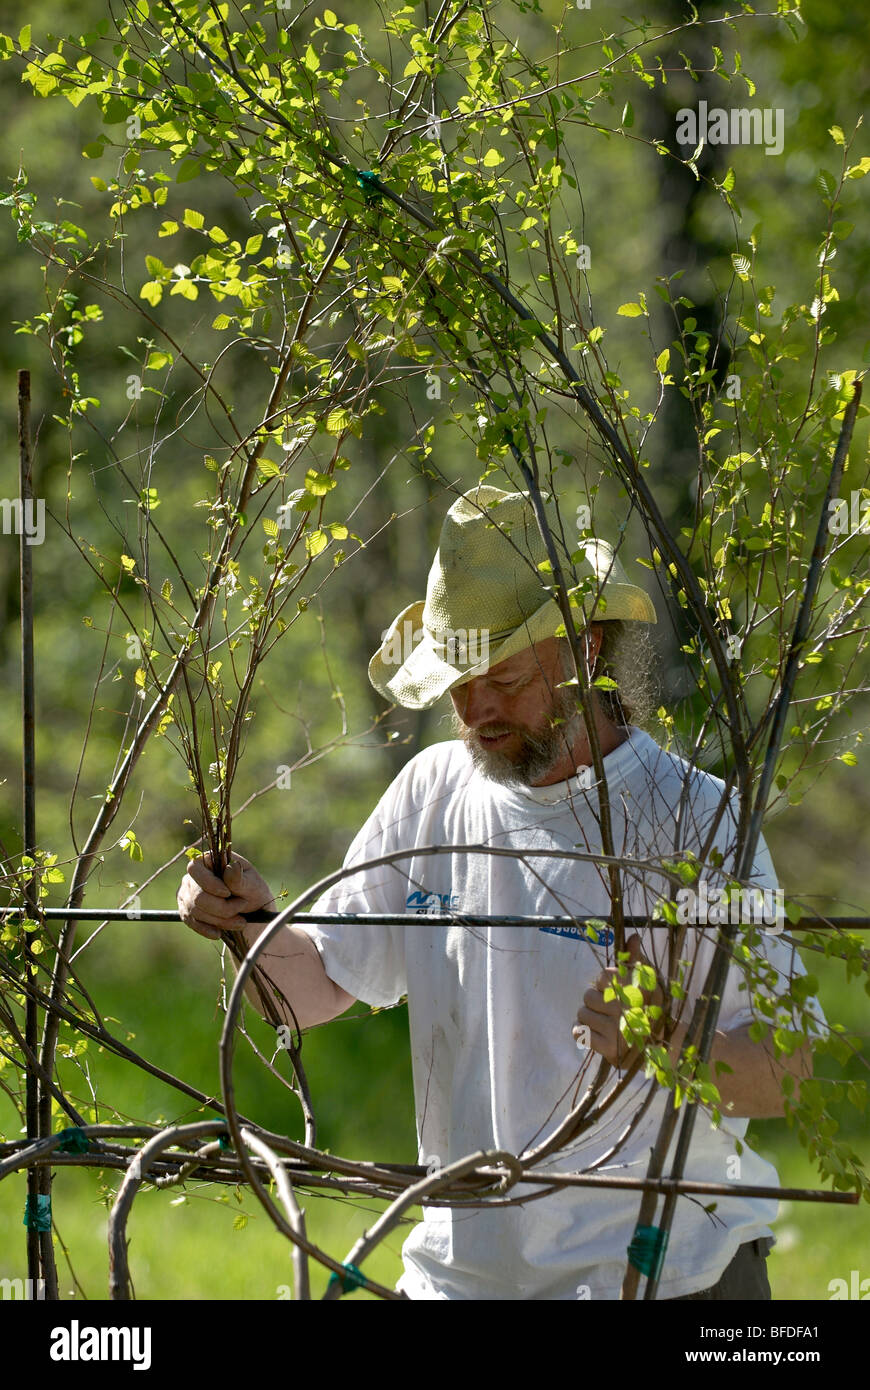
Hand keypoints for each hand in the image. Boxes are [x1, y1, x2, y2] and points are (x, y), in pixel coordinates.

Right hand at [177, 851, 275, 940]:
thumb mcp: (253, 885)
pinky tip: (219, 933)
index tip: (228, 893)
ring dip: (219, 920)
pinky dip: (207, 929)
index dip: (210, 883)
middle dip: (221, 907)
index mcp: (208, 862)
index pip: (195, 869)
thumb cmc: (253, 893)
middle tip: (242, 907)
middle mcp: (193, 877)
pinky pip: (192, 923)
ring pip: (195, 911)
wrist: (252, 915)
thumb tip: (232, 866)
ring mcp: (187, 895)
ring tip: (240, 922)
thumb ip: (240, 878)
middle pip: (197, 896)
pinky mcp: (187, 911)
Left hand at [573, 933, 664, 1069]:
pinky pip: (579, 1033)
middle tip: (608, 1010)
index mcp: (635, 990)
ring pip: (582, 1014)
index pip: (605, 976)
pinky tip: (595, 1033)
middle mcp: (625, 1008)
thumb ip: (636, 960)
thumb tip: (632, 937)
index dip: (604, 982)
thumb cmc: (649, 1010)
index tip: (613, 990)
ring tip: (603, 1022)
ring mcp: (616, 1029)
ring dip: (589, 1018)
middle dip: (595, 1002)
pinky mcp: (608, 1048)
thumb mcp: (647, 983)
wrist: (659, 1049)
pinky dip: (583, 1033)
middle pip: (588, 995)